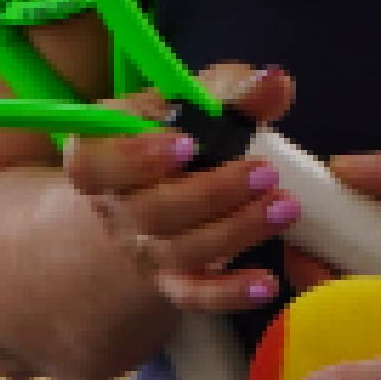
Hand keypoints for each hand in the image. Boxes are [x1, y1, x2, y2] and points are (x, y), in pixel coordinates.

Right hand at [60, 63, 298, 314]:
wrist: (148, 198)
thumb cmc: (168, 138)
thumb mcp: (187, 104)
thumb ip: (228, 90)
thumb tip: (275, 81)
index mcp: (98, 156)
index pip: (94, 164)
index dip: (135, 158)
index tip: (188, 143)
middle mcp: (115, 209)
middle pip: (152, 211)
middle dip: (213, 192)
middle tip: (264, 171)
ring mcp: (143, 250)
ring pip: (181, 251)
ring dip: (237, 231)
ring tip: (286, 207)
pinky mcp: (172, 283)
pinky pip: (196, 297)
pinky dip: (231, 293)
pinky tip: (267, 283)